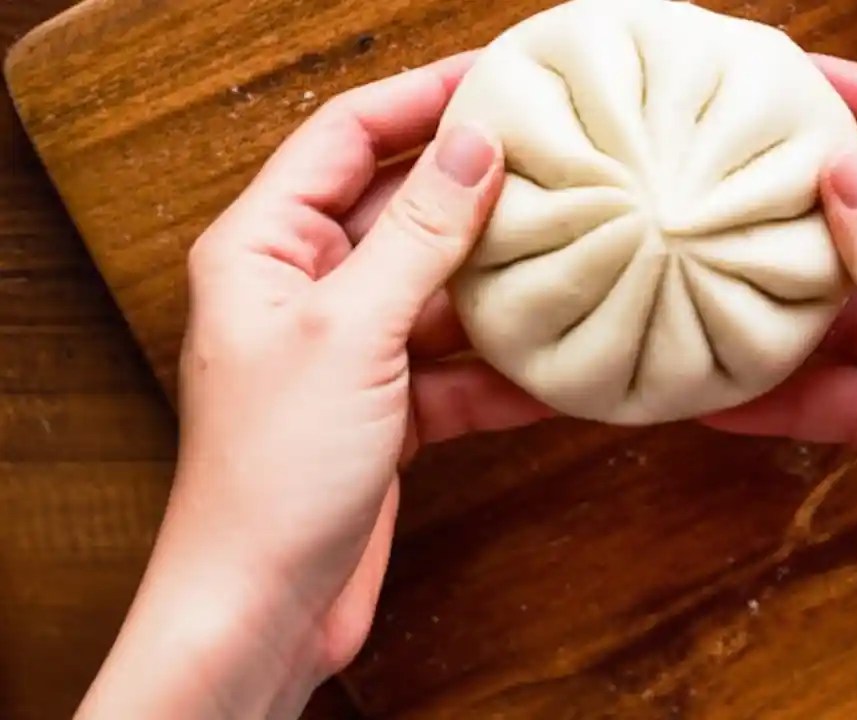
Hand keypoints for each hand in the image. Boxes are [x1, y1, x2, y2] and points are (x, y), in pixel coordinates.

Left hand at [79, 55, 549, 718]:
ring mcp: (350, 350)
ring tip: (582, 249)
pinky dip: (507, 368)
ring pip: (440, 290)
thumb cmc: (273, 471)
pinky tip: (563, 364)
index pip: (346, 136)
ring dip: (504, 282)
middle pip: (402, 210)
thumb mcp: (351, 332)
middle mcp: (305, 289)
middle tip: (562, 158)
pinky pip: (458, 366)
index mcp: (265, 247)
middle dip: (478, 190)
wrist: (264, 608)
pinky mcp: (387, 409)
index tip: (500, 76)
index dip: (421, 97)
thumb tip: (473, 147)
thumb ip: (418, 237)